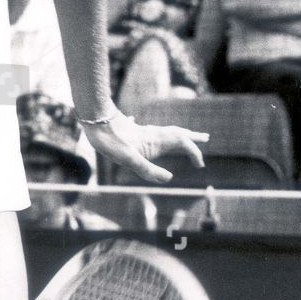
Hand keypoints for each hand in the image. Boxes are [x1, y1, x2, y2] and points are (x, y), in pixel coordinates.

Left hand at [80, 109, 207, 184]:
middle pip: (178, 133)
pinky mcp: (133, 131)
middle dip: (192, 137)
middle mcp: (152, 134)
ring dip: (178, 134)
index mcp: (155, 140)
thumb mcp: (128, 159)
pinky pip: (152, 131)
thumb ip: (148, 169)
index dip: (194, 153)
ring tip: (184, 135)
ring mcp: (143, 132)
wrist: (94, 120)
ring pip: (165, 131)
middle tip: (206, 137)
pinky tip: (147, 131)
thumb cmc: (109, 140)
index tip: (200, 165)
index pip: (182, 144)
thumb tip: (169, 179)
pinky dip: (159, 133)